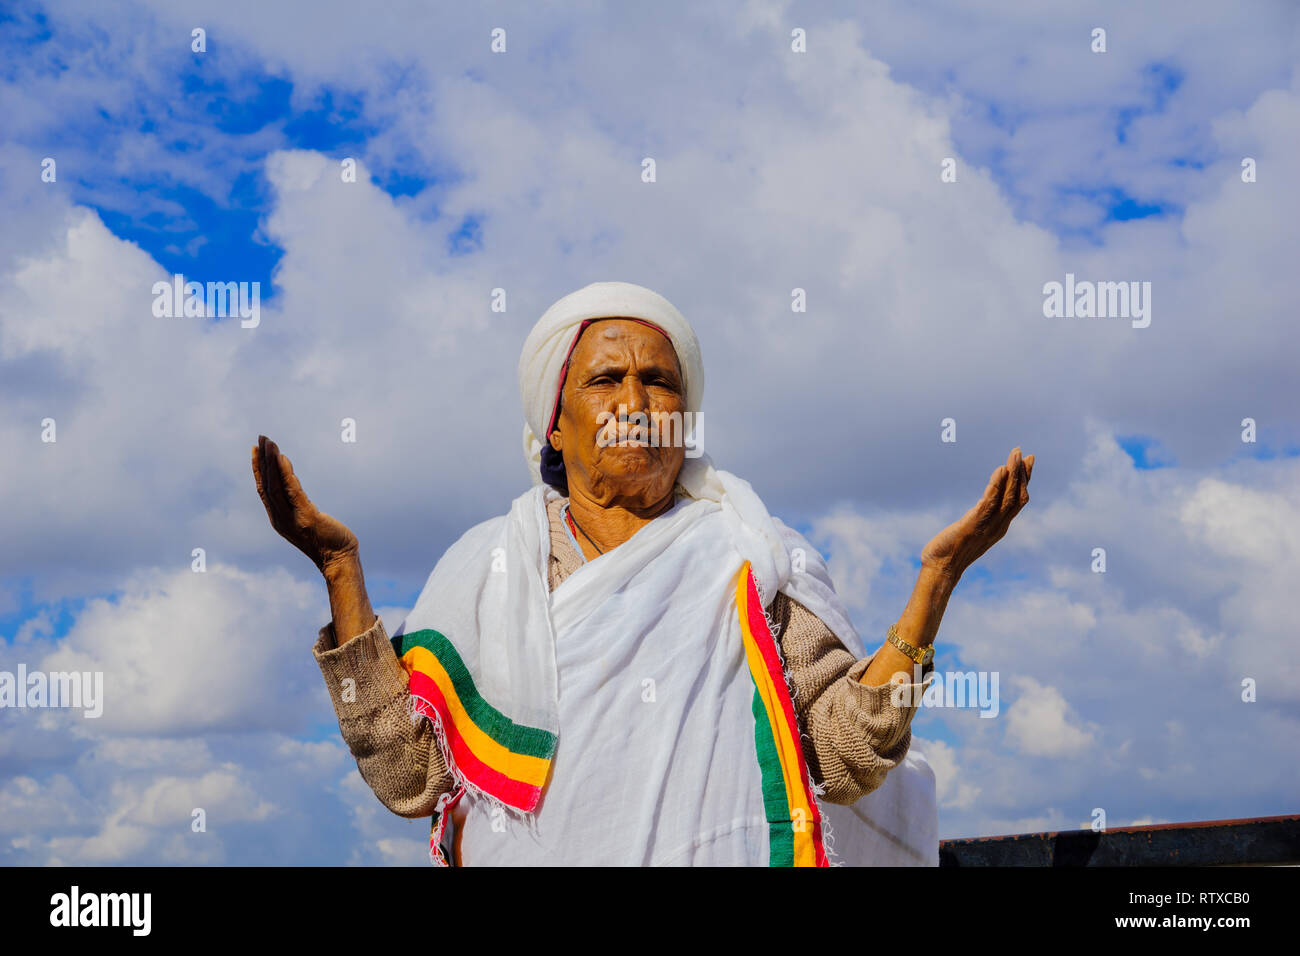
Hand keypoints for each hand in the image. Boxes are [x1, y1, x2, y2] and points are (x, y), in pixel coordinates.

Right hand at [251, 435, 358, 572]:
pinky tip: (283, 457)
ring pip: (276, 485)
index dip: (258, 469)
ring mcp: (291, 518)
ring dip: (271, 462)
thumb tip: (293, 487)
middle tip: (260, 438)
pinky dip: (285, 473)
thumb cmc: (327, 539)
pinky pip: (292, 491)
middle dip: (263, 460)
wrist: (339, 559)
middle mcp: (280, 518)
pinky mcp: (306, 516)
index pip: (264, 490)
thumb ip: (297, 505)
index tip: (256, 450)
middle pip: (267, 484)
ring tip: (269, 442)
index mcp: (278, 519)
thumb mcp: (306, 520)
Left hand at [920, 446, 1033, 581]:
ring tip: (1014, 454)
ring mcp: (988, 526)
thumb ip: (979, 519)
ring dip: (1013, 474)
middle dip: (1023, 474)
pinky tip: (1000, 469)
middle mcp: (999, 526)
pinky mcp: (974, 524)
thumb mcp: (971, 531)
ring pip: (1008, 497)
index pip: (1018, 501)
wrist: (940, 568)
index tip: (1027, 462)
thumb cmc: (950, 550)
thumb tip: (979, 509)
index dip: (1024, 481)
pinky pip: (990, 501)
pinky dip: (997, 484)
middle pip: (1018, 497)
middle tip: (1024, 453)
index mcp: (999, 527)